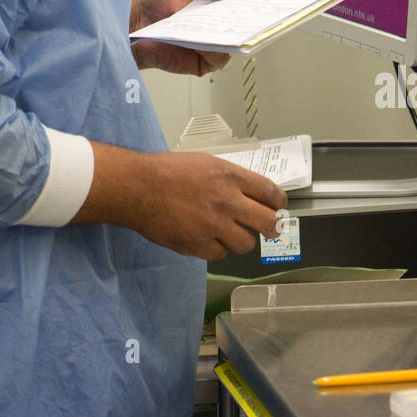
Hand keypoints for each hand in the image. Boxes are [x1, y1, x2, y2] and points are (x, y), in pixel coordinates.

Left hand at [129, 0, 246, 75]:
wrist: (134, 23)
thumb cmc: (156, 1)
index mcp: (216, 3)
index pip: (241, 2)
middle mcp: (216, 24)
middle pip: (243, 23)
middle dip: (251, 16)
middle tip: (258, 9)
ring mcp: (211, 43)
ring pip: (235, 42)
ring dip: (236, 33)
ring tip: (236, 23)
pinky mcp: (203, 62)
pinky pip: (219, 58)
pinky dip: (217, 49)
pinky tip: (211, 39)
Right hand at [136, 151, 286, 259]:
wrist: (138, 188)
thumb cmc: (169, 171)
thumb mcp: (205, 163)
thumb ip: (230, 179)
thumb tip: (250, 194)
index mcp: (230, 176)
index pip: (270, 192)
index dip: (279, 202)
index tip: (277, 207)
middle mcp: (227, 201)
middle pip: (268, 222)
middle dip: (273, 227)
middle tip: (269, 228)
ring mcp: (214, 226)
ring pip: (246, 244)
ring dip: (240, 239)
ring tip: (228, 232)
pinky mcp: (199, 245)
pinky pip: (220, 254)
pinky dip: (216, 248)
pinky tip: (205, 237)